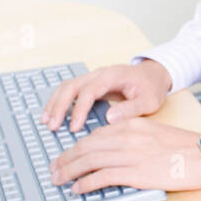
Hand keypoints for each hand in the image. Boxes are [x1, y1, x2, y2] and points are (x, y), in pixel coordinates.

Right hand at [41, 60, 171, 131]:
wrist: (154, 75)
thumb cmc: (152, 87)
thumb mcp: (149, 101)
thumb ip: (130, 109)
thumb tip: (109, 119)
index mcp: (113, 76)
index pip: (90, 90)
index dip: (80, 109)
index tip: (74, 127)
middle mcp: (99, 73)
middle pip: (72, 85)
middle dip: (59, 106)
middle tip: (51, 126)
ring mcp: (93, 77)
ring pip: (67, 86)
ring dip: (55, 103)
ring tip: (46, 122)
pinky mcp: (91, 83)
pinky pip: (71, 90)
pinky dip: (60, 101)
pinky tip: (53, 114)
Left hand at [48, 118, 200, 191]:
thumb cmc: (186, 148)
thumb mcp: (155, 133)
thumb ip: (133, 137)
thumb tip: (113, 151)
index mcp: (132, 125)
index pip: (95, 135)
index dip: (76, 147)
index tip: (66, 156)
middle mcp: (127, 136)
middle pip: (87, 146)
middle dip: (66, 159)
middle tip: (54, 169)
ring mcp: (131, 154)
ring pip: (89, 161)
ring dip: (69, 171)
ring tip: (59, 180)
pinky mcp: (136, 173)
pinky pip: (102, 177)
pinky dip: (86, 183)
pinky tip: (78, 188)